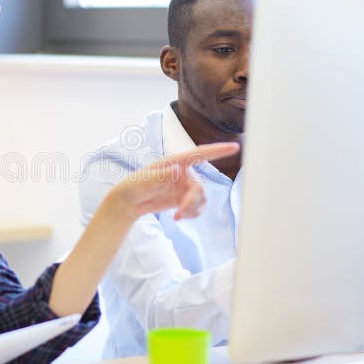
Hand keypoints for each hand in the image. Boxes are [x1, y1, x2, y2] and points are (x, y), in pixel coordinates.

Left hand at [113, 142, 239, 220]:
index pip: (200, 154)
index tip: (235, 146)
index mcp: (175, 162)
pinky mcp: (183, 199)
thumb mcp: (144, 180)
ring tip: (178, 216)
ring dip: (192, 209)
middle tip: (180, 212)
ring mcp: (184, 187)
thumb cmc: (133, 186)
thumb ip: (161, 175)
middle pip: (200, 187)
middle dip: (192, 201)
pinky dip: (191, 214)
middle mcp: (183, 173)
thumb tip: (178, 169)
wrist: (129, 202)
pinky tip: (179, 217)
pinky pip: (197, 207)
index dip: (218, 150)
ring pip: (201, 199)